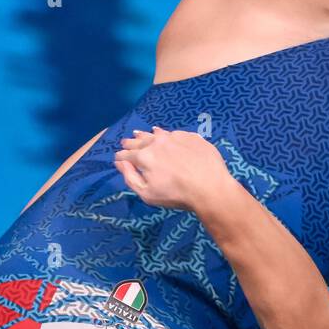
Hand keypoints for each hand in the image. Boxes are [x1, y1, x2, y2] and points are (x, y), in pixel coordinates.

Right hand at [113, 126, 237, 211]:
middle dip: (130, 142)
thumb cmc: (176, 195)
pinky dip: (166, 136)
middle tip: (125, 142)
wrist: (210, 186)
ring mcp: (175, 137)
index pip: (127, 154)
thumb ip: (130, 177)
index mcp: (144, 156)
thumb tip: (119, 163)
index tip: (118, 158)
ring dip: (146, 135)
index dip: (120, 157)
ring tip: (140, 134)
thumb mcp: (147, 194)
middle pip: (139, 140)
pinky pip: (174, 134)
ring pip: (156, 134)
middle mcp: (157, 141)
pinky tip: (166, 136)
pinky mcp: (190, 137)